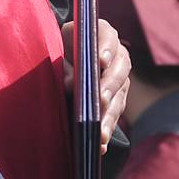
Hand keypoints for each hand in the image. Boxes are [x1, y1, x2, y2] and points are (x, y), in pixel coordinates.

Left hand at [63, 19, 130, 154]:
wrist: (64, 53)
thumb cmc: (60, 46)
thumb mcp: (59, 46)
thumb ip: (65, 64)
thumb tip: (70, 85)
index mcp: (104, 34)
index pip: (108, 38)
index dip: (106, 49)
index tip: (100, 61)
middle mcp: (118, 56)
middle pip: (117, 73)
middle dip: (108, 88)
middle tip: (101, 101)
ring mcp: (120, 78)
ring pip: (118, 98)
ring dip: (108, 116)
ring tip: (100, 133)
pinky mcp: (117, 98)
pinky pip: (113, 114)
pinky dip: (105, 128)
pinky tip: (99, 144)